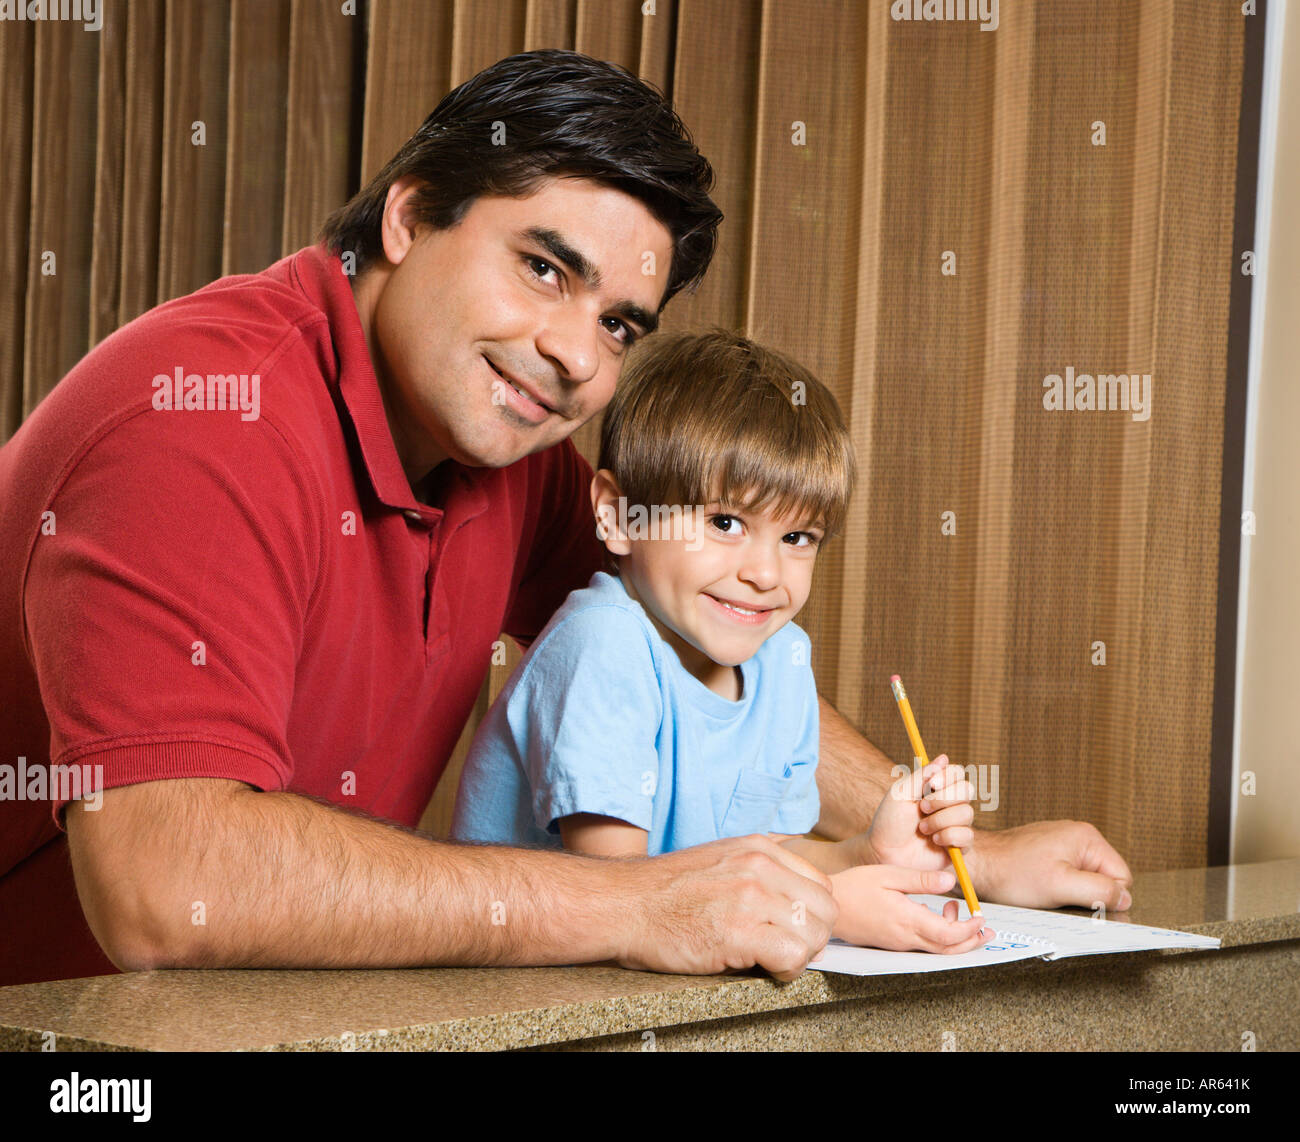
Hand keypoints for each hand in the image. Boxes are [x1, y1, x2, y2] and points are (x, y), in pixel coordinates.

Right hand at [615, 834, 837, 980]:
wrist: (624, 905)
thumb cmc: (665, 892)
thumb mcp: (719, 860)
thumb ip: (758, 873)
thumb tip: (796, 905)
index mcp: (758, 848)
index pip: (820, 884)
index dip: (812, 915)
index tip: (793, 931)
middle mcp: (759, 866)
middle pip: (826, 909)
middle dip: (813, 937)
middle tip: (786, 950)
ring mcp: (750, 897)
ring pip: (814, 934)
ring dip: (799, 956)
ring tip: (770, 959)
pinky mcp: (739, 931)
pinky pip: (792, 956)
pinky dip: (785, 971)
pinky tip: (761, 968)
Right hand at [829, 865, 988, 952]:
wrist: (829, 907)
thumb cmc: (854, 887)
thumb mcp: (888, 875)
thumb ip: (921, 880)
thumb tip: (950, 880)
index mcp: (907, 919)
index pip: (949, 934)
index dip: (969, 929)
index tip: (980, 917)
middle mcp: (905, 937)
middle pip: (948, 948)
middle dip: (972, 941)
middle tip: (987, 931)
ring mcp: (898, 942)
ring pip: (936, 948)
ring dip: (954, 935)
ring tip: (956, 909)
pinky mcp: (892, 942)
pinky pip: (922, 944)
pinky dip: (937, 934)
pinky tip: (934, 913)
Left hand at [857, 754, 974, 870]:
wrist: (884, 853)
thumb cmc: (889, 822)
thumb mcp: (901, 793)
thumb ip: (922, 775)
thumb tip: (944, 757)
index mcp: (936, 789)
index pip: (957, 773)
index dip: (948, 776)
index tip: (931, 784)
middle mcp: (949, 805)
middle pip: (967, 790)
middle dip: (943, 799)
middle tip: (922, 808)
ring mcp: (956, 825)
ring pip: (967, 813)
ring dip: (940, 820)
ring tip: (922, 829)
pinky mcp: (959, 847)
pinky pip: (967, 836)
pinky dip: (948, 836)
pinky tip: (934, 841)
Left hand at [961, 819, 1133, 910]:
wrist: (977, 863)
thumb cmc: (1011, 873)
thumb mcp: (1061, 886)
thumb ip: (1099, 891)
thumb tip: (1126, 898)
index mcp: (1087, 838)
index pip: (1122, 877)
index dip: (1106, 897)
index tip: (1082, 902)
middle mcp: (1078, 836)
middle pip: (1104, 878)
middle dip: (1088, 894)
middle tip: (1061, 898)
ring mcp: (1062, 843)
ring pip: (1086, 879)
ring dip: (1072, 893)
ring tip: (1047, 892)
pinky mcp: (1048, 853)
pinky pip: (1068, 875)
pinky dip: (1059, 887)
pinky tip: (1040, 889)